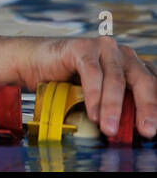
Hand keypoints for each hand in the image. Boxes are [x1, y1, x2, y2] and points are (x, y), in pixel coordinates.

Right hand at [16, 36, 156, 138]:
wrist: (33, 63)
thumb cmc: (68, 81)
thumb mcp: (101, 97)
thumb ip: (119, 106)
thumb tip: (135, 131)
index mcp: (133, 65)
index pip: (153, 84)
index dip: (155, 106)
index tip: (153, 128)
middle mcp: (122, 54)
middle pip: (142, 81)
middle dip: (147, 107)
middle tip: (147, 130)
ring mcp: (103, 48)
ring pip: (116, 79)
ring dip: (114, 108)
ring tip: (110, 128)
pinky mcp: (82, 47)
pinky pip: (92, 73)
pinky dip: (94, 96)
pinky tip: (93, 113)